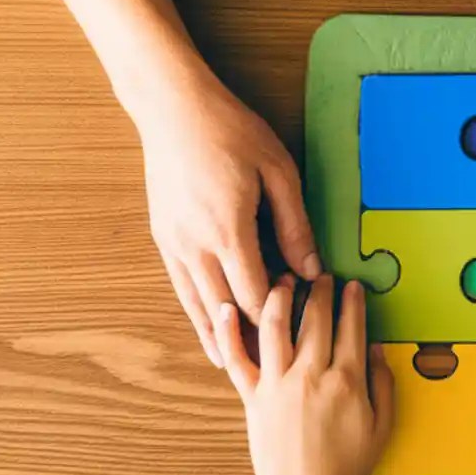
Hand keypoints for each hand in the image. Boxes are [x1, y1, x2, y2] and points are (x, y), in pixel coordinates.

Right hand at [137, 74, 319, 367]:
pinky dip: (198, 316)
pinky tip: (211, 333)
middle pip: (228, 308)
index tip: (302, 321)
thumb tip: (312, 268)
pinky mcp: (163, 240)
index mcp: (229, 229)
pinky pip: (182, 289)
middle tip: (279, 360)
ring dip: (221, 337)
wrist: (172, 108)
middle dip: (254, 337)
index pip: (257, 294)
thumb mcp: (278, 171)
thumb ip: (294, 224)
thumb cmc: (230, 131)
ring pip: (200, 306)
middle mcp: (196, 245)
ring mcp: (175, 244)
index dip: (280, 314)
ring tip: (239, 366)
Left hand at [214, 275, 393, 474]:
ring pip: (276, 326)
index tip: (353, 286)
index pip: (351, 328)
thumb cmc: (345, 466)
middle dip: (320, 290)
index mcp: (347, 380)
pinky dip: (230, 333)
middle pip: (315, 318)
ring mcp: (278, 383)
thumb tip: (377, 348)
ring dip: (280, 297)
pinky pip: (238, 359)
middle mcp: (311, 374)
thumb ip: (384, 384)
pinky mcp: (253, 396)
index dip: (353, 302)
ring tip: (283, 279)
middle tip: (321, 274)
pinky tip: (228, 309)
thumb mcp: (382, 427)